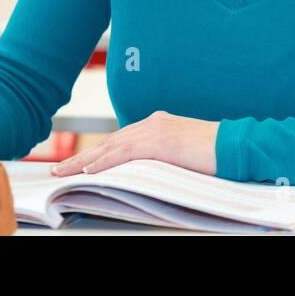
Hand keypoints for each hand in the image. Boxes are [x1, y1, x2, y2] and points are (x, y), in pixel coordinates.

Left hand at [50, 110, 218, 176]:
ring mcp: (155, 131)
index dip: (97, 152)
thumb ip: (162, 155)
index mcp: (158, 124)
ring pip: (111, 147)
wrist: (234, 145)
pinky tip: (89, 170)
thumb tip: (144, 172)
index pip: (120, 140)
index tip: (79, 163)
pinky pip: (124, 154)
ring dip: (84, 161)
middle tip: (59, 169)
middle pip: (110, 142)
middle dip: (82, 156)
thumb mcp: (183, 151)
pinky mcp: (159, 142)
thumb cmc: (215, 152)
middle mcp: (153, 123)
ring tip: (64, 172)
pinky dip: (104, 162)